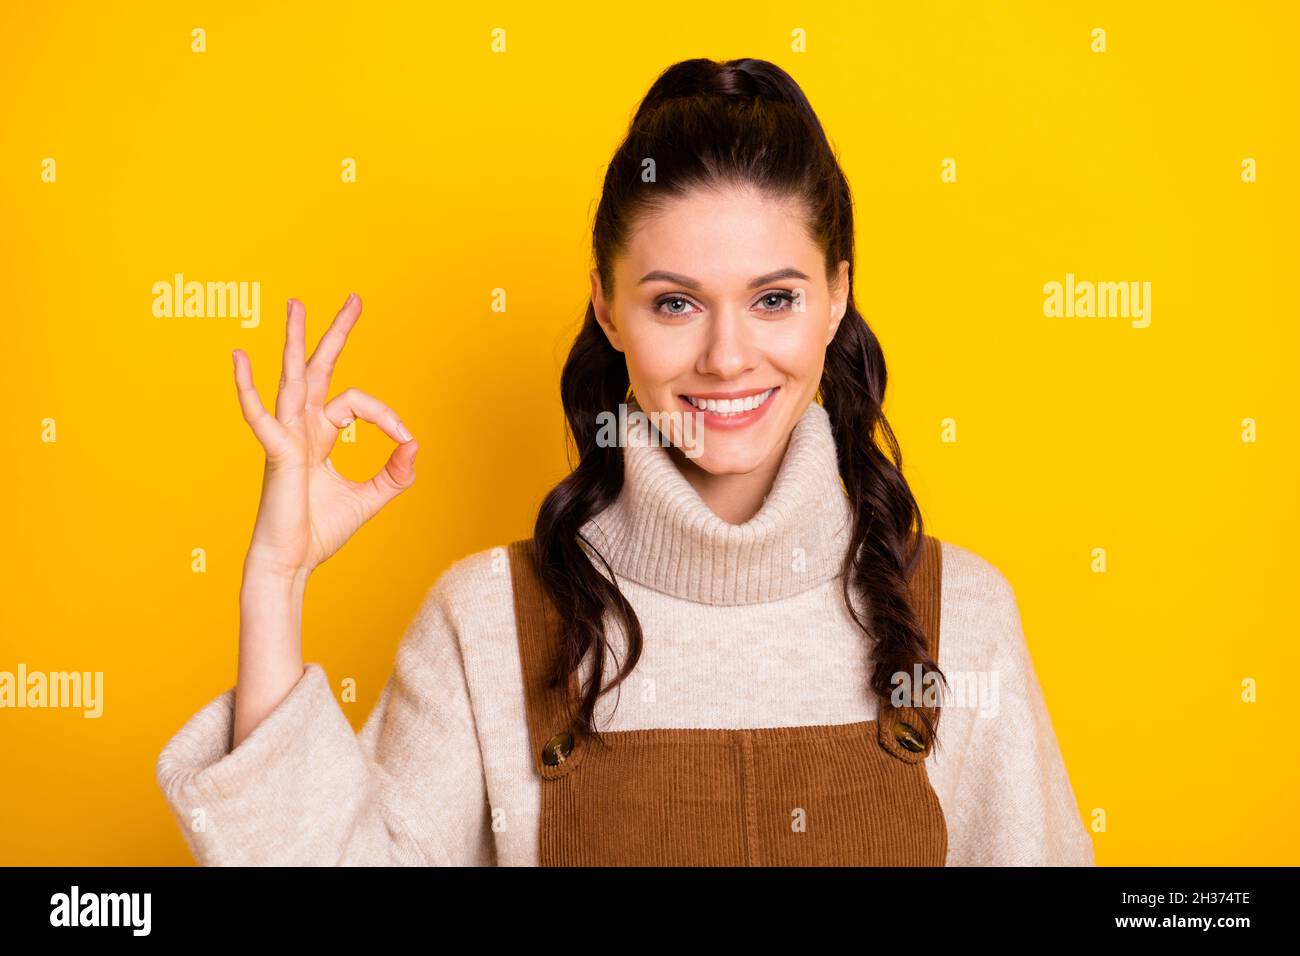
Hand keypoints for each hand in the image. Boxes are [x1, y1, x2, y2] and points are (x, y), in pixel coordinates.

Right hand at [232, 293, 418, 580]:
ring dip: (294, 341)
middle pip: (317, 370)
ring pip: (292, 379)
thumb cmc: (319, 532)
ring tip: (296, 304)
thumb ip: (394, 473)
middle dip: (335, 335)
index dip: (385, 415)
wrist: (292, 563)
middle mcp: (301, 429)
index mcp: (319, 436)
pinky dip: (247, 388)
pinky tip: (238, 357)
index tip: (405, 437)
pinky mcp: (277, 454)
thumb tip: (415, 444)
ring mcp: (286, 438)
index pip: (355, 403)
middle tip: (354, 299)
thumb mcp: (370, 499)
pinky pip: (260, 416)